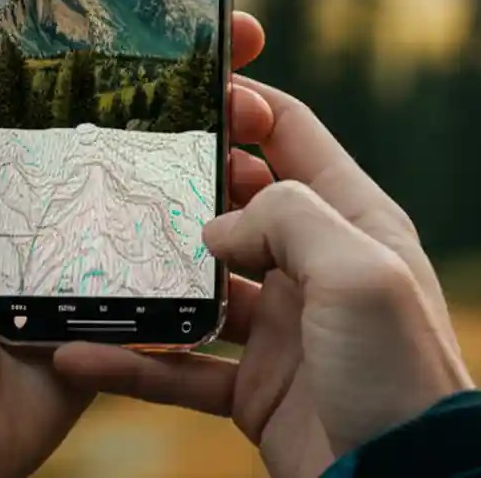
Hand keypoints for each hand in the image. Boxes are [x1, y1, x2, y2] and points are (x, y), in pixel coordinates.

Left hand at [0, 13, 272, 476]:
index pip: (64, 98)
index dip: (118, 60)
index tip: (179, 21)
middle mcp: (44, 209)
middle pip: (125, 141)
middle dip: (188, 102)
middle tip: (247, 69)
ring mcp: (85, 262)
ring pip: (158, 199)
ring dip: (210, 164)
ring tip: (261, 130)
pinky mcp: (116, 314)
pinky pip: (167, 270)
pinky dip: (207, 241)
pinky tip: (252, 201)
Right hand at [54, 77, 473, 476]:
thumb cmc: (399, 371)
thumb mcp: (356, 271)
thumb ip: (286, 218)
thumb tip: (214, 225)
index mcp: (351, 222)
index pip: (293, 137)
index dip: (243, 108)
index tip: (180, 92)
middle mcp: (312, 268)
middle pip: (235, 206)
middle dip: (181, 186)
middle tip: (117, 167)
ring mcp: (280, 329)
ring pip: (198, 287)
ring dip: (148, 277)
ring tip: (88, 258)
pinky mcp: (252, 389)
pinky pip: (180, 368)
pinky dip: (133, 364)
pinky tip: (80, 355)